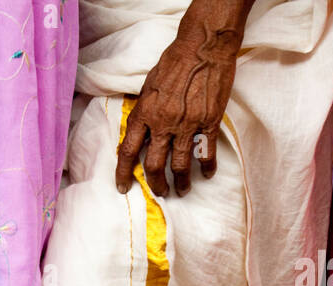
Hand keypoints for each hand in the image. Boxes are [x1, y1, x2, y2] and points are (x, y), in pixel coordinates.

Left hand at [115, 0, 252, 196]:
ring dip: (181, 182)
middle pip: (154, 165)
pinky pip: (206, 153)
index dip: (123, 174)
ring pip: (181, 165)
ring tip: (182, 190)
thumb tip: (138, 133)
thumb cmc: (174, 62)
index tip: (122, 187)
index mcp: (144, 113)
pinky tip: (206, 174)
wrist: (203, 46)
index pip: (127, 152)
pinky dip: (207, 167)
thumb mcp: (148, 87)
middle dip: (156, 184)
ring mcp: (187, 124)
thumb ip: (143, 112)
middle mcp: (163, 123)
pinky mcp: (209, 122)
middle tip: (160, 192)